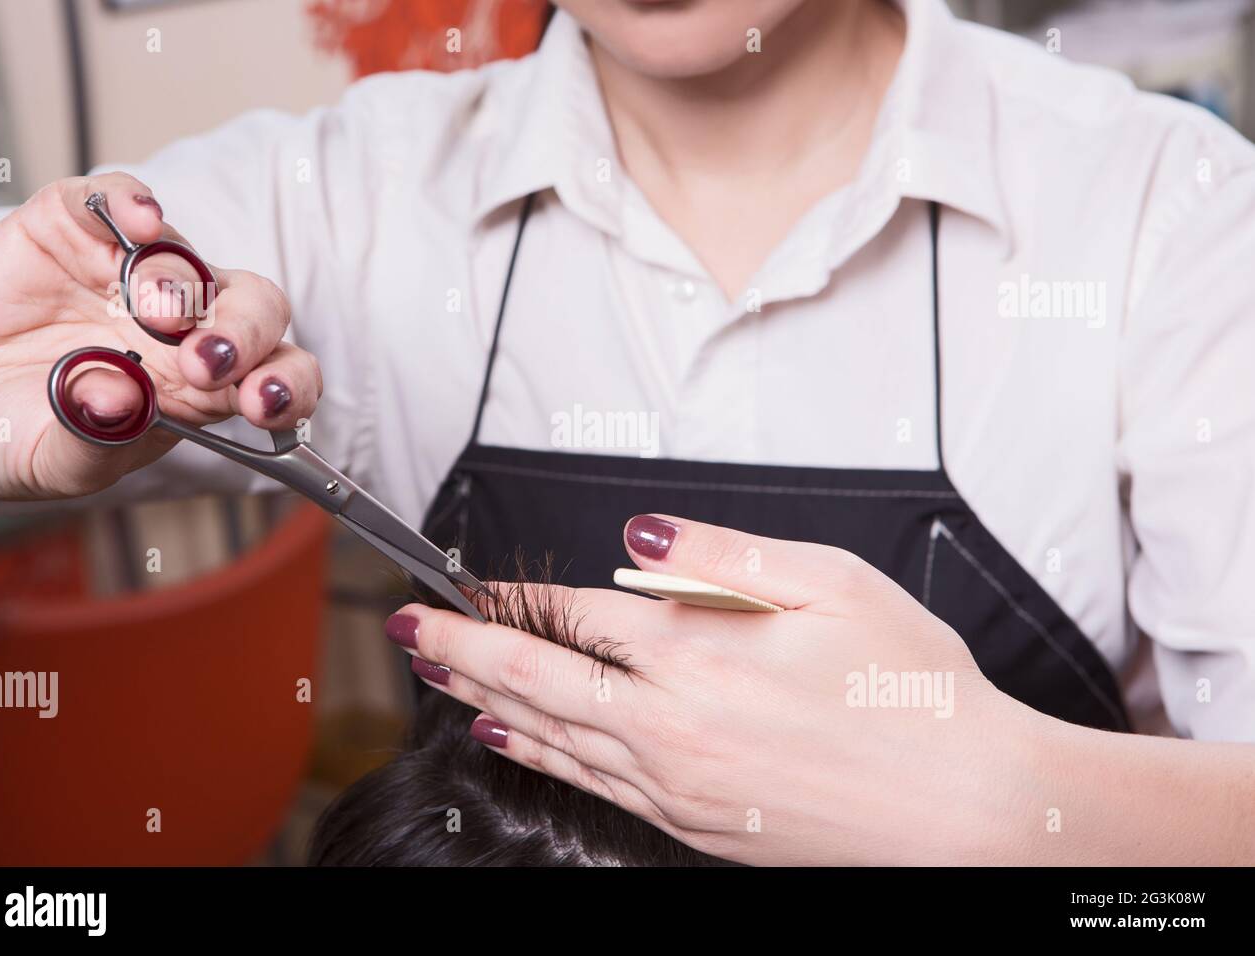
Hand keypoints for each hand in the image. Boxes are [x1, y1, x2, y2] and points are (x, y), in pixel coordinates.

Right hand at [0, 172, 320, 498]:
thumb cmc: (4, 432)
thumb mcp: (51, 462)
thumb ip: (96, 442)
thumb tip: (125, 402)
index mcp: (198, 389)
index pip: (276, 377)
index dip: (286, 386)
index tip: (262, 402)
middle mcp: (182, 328)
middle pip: (256, 310)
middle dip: (248, 332)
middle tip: (208, 361)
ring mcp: (132, 272)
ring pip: (192, 258)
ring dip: (184, 283)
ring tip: (151, 311)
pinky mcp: (77, 226)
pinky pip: (118, 198)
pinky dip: (133, 200)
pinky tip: (139, 221)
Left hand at [392, 515, 1045, 864]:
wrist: (971, 811)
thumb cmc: (916, 695)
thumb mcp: (834, 585)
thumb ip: (724, 556)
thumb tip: (644, 538)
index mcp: (700, 657)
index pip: (577, 613)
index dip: (514, 591)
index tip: (470, 579)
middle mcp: (672, 726)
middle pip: (535, 679)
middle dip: (461, 649)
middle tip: (409, 629)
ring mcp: (678, 784)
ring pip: (551, 736)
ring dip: (485, 700)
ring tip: (438, 677)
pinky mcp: (696, 823)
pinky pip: (592, 785)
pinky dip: (540, 756)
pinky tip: (512, 741)